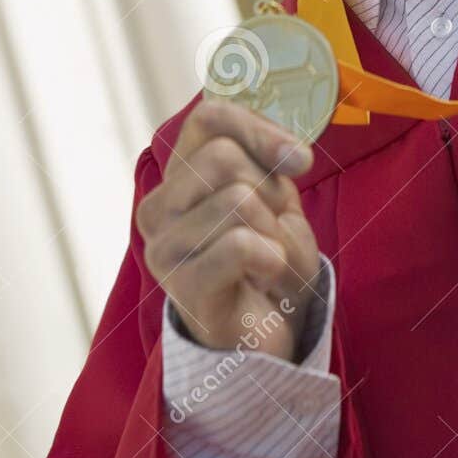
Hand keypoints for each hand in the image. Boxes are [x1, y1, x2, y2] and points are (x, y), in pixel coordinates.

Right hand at [135, 98, 318, 360]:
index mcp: (179, 176)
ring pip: (237, 199)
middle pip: (223, 158)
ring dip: (274, 232)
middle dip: (270, 190)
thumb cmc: (267, 259)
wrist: (262, 339)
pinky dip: (272, 257)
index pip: (208, 118)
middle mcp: (157, 207)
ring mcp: (163, 249)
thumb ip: (272, 163)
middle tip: (273, 229)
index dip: (259, 129)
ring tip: (268, 261)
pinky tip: (266, 278)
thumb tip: (294, 152)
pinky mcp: (181, 288)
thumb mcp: (275, 198)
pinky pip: (239, 245)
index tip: (299, 160)